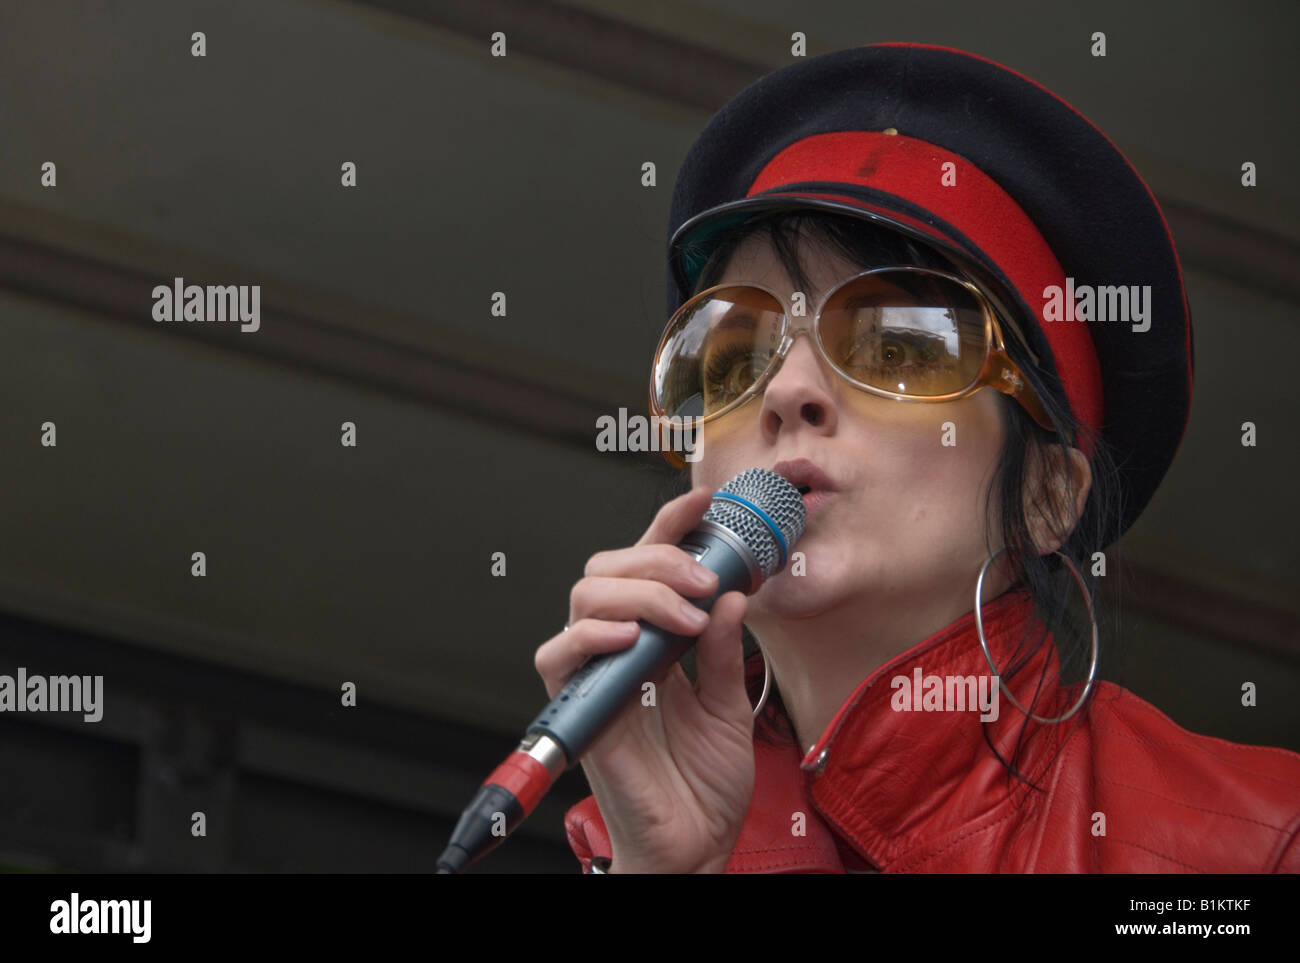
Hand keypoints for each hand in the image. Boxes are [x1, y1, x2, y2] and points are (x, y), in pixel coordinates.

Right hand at [534, 486, 755, 872]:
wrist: (694, 844)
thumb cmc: (704, 783)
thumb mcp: (731, 705)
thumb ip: (727, 652)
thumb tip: (732, 596)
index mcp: (653, 641)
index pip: (648, 566)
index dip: (668, 527)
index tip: (703, 502)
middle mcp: (618, 649)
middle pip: (609, 567)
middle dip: (658, 556)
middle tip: (705, 578)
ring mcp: (594, 674)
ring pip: (584, 595)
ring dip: (638, 590)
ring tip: (685, 614)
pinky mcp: (577, 706)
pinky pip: (557, 654)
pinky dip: (591, 633)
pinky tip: (632, 637)